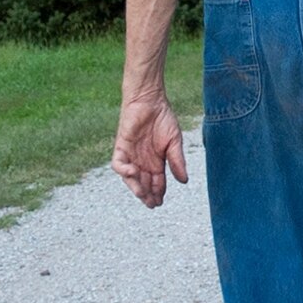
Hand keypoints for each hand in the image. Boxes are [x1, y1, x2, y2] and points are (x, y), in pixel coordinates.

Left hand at [113, 91, 187, 207]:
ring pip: (130, 178)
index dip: (158, 193)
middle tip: (151, 203)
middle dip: (147, 195)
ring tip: (142, 194)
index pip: (156, 183)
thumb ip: (177, 161)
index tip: (160, 202)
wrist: (150, 100)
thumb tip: (184, 181)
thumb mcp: (174, 142)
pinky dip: (123, 170)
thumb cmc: (163, 118)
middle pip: (143, 184)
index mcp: (156, 162)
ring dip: (135, 187)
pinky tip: (132, 173)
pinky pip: (118, 163)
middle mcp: (142, 161)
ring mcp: (131, 155)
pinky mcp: (121, 146)